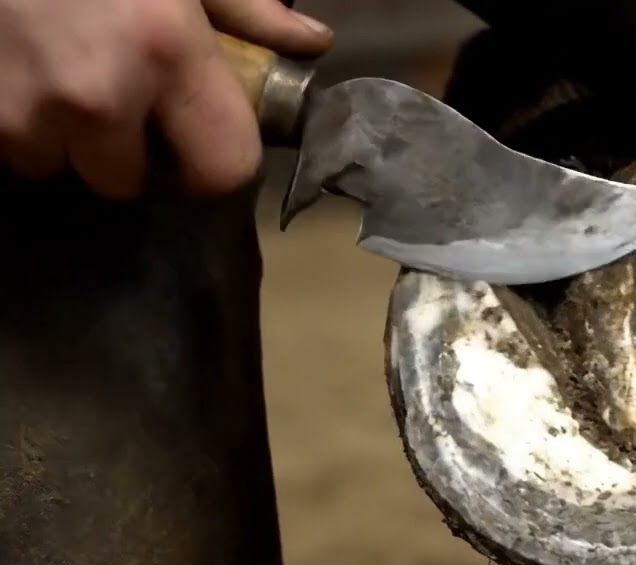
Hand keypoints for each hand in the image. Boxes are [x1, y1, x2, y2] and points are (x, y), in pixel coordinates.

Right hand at [0, 0, 331, 198]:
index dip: (210, 165)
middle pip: (126, 182)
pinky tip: (22, 70)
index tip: (193, 146)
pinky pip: (9, 148)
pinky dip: (16, 120)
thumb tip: (312, 41)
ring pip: (56, 167)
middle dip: (121, 151)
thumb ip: (243, 8)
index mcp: (167, 52)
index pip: (222, 170)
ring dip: (60, 137)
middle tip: (112, 97)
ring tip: (57, 75)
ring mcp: (27, 112)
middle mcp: (100, 96)